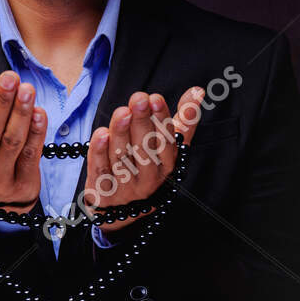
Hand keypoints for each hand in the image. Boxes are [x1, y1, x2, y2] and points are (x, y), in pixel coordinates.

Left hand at [84, 86, 203, 233]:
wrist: (122, 210)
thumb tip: (199, 90)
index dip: (162, 120)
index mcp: (167, 166)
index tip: (156, 98)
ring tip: (122, 112)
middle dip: (142, 122)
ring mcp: (125, 187)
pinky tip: (101, 133)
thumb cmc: (149, 165)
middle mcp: (148, 179)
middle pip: (145, 149)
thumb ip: (183, 119)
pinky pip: (101, 170)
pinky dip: (99, 152)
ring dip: (122, 133)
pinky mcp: (103, 192)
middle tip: (139, 99)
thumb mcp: (168, 145)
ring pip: (123, 158)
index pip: (167, 142)